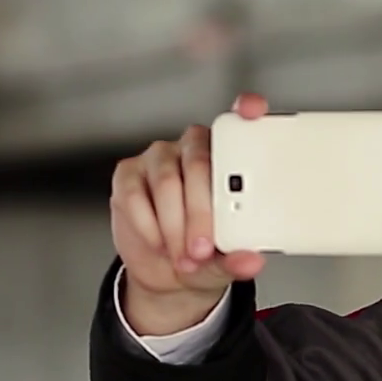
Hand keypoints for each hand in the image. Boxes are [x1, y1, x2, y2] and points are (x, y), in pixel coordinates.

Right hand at [111, 93, 270, 335]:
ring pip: (166, 181)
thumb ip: (237, 258)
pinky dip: (147, 226)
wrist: (165, 271)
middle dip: (201, 212)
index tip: (253, 111)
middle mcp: (194, 150)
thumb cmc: (203, 254)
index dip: (247, 109)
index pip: (240, 122)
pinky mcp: (128, 174)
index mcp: (229, 160)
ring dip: (174, 226)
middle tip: (203, 248)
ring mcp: (160, 158)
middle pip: (199, 162)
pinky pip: (134, 195)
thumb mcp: (226, 261)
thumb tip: (250, 261)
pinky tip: (159, 243)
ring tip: (184, 257)